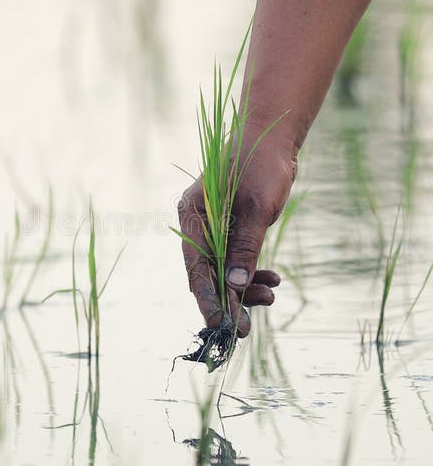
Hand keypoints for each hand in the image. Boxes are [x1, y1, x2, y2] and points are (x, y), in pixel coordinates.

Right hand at [177, 126, 296, 336]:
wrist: (274, 136)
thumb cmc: (262, 165)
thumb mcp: (257, 209)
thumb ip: (245, 249)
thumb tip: (236, 289)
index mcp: (192, 215)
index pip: (195, 267)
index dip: (207, 299)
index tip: (220, 325)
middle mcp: (198, 224)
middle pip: (207, 273)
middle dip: (227, 300)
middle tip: (244, 329)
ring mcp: (214, 227)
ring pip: (224, 270)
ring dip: (244, 288)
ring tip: (270, 296)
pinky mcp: (232, 229)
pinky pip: (238, 259)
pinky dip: (253, 272)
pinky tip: (273, 281)